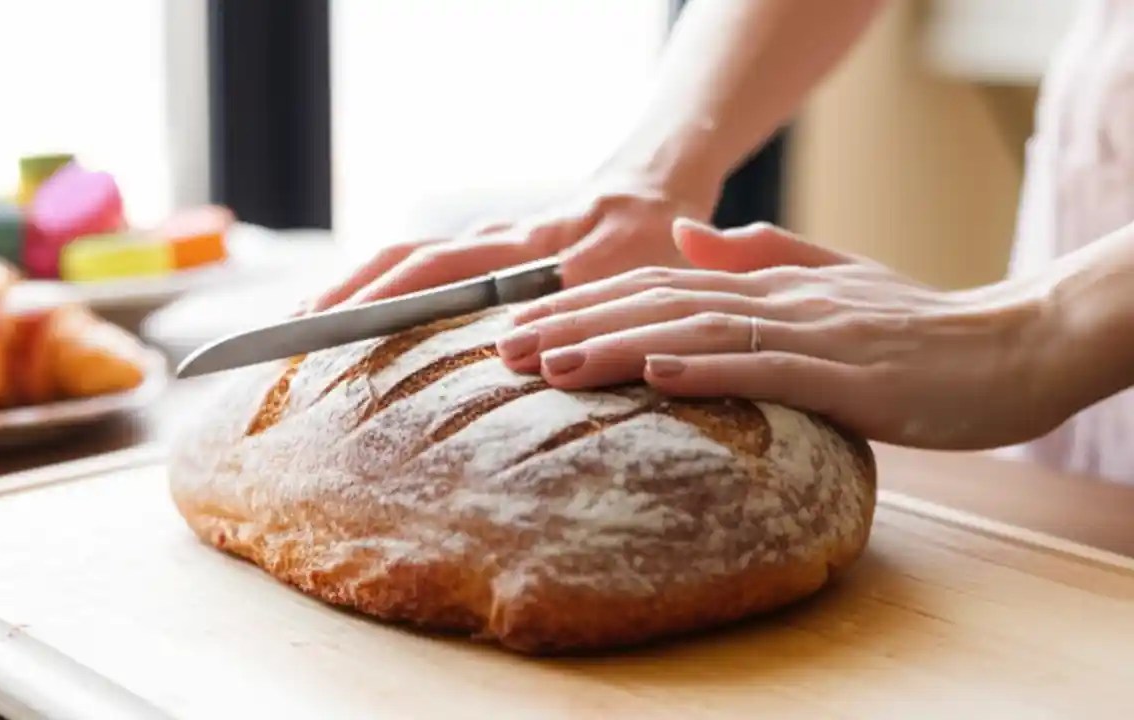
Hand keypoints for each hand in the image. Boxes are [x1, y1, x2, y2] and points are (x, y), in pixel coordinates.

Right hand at [299, 175, 718, 313]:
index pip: (428, 270)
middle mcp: (487, 239)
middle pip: (399, 260)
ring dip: (357, 289)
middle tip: (289, 332)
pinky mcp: (484, 253)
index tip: (328, 323)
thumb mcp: (625, 269)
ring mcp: (481, 243)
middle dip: (344, 295)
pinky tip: (360, 319)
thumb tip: (511, 349)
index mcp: (513, 245)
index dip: (377, 298)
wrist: (650, 189)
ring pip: (405, 260)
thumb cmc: (643, 236)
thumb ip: (579, 304)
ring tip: (306, 327)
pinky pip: (421, 267)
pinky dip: (384, 288)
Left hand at [496, 218, 1066, 449]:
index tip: (519, 330)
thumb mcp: (832, 283)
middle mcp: (777, 301)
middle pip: (658, 306)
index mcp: (766, 285)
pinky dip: (709, 369)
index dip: (581, 305)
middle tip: (501, 353)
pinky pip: (768, 369)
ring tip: (550, 364)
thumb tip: (687, 239)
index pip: (655, 289)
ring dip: (618, 347)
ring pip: (698, 332)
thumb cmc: (918, 327)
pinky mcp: (848, 377)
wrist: (1011, 348)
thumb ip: (759, 257)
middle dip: (574, 327)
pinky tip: (655, 374)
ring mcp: (812, 335)